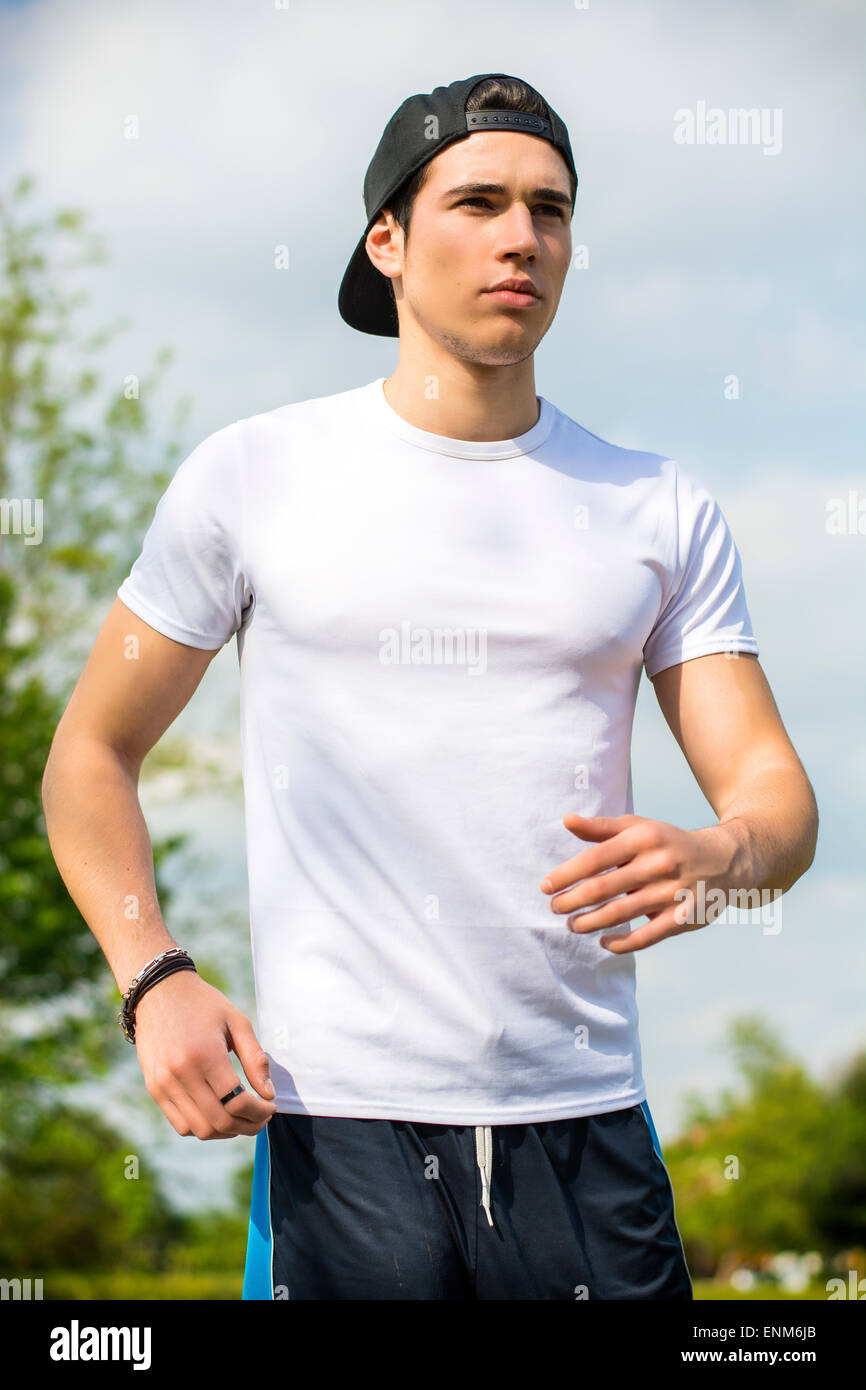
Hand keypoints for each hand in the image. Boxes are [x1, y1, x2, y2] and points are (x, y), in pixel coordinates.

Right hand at [133, 969, 277, 1138]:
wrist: (158, 991)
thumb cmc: (203, 1004)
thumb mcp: (237, 1021)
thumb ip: (255, 1059)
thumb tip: (268, 1095)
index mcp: (205, 1054)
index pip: (237, 1101)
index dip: (260, 1111)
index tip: (271, 1106)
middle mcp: (181, 1073)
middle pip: (220, 1121)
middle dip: (248, 1125)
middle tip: (261, 1117)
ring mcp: (164, 1084)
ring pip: (200, 1130)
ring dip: (226, 1131)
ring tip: (242, 1117)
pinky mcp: (154, 1089)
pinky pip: (181, 1125)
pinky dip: (203, 1127)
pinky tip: (218, 1113)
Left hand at [539, 813, 739, 952]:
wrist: (725, 859)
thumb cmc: (669, 843)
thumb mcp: (640, 828)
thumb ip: (602, 828)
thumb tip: (566, 820)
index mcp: (644, 838)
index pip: (595, 859)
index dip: (566, 875)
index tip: (545, 886)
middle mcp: (658, 864)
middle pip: (603, 889)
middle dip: (571, 902)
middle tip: (554, 908)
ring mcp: (672, 892)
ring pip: (620, 914)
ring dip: (589, 923)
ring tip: (573, 925)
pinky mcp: (684, 918)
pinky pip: (646, 937)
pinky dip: (620, 943)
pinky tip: (603, 941)